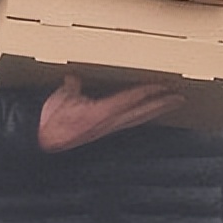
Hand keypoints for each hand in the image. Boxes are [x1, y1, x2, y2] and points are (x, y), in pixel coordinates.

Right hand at [38, 75, 185, 152]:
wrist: (42, 143)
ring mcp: (108, 129)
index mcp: (101, 112)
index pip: (132, 99)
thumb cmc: (50, 121)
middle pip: (142, 111)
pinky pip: (129, 122)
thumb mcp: (60, 99)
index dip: (149, 91)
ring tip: (172, 103)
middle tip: (181, 97)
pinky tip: (149, 113)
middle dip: (162, 104)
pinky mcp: (104, 132)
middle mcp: (109, 122)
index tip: (165, 85)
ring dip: (156, 111)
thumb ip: (72, 87)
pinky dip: (143, 116)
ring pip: (139, 118)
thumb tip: (75, 78)